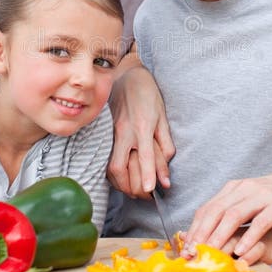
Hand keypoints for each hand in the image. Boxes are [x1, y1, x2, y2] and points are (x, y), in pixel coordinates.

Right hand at [108, 66, 174, 196]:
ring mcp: (111, 134)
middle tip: (144, 195)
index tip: (150, 190)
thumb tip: (166, 171)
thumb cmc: (148, 95)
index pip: (144, 155)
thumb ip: (165, 144)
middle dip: (130, 187)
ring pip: (110, 167)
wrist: (127, 75)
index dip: (147, 174)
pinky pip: (106, 160)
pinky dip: (114, 175)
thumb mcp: (162, 117)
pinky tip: (123, 180)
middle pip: (119, 167)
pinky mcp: (105, 134)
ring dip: (122, 184)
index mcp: (142, 126)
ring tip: (135, 191)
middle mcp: (124, 132)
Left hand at [183, 170, 271, 257]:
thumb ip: (231, 210)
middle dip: (202, 233)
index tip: (185, 247)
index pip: (208, 208)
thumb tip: (207, 231)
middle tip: (193, 253)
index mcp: (235, 188)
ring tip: (211, 253)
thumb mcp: (249, 199)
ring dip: (220, 236)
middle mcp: (245, 189)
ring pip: (234, 215)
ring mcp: (262, 195)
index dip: (195, 228)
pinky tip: (241, 251)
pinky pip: (261, 221)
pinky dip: (249, 237)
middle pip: (216, 211)